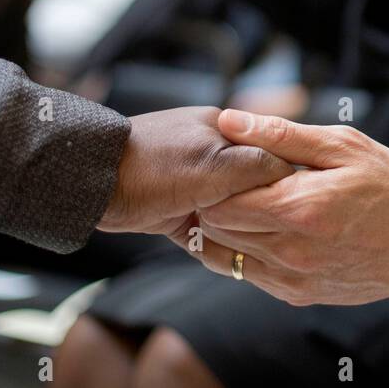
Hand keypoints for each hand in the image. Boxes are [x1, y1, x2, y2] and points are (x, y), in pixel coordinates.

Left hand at [101, 106, 293, 236]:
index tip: (300, 209)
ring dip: (238, 230)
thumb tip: (292, 176)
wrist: (89, 184)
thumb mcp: (216, 164)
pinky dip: (215, 241)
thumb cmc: (151, 167)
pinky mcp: (175, 209)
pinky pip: (208, 229)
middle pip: (254, 189)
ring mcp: (193, 182)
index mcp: (227, 133)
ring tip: (250, 247)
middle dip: (262, 211)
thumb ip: (259, 167)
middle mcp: (213, 155)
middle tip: (272, 234)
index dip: (287, 185)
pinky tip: (227, 254)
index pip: (273, 159)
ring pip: (232, 213)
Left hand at [179, 111, 388, 305]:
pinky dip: (248, 252)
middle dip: (214, 203)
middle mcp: (290, 251)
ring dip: (227, 230)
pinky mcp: (300, 294)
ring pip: (225, 257)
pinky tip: (270, 229)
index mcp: (298, 208)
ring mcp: (293, 278)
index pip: (218, 201)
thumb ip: (282, 135)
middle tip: (232, 181)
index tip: (228, 163)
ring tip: (248, 204)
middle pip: (215, 230)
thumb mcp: (344, 146)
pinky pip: (250, 276)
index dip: (214, 180)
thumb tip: (230, 120)